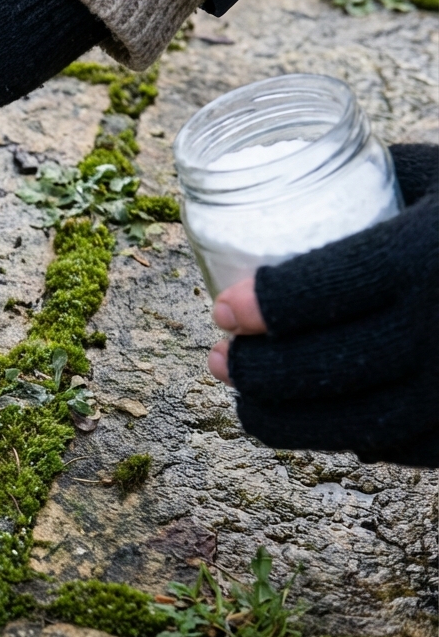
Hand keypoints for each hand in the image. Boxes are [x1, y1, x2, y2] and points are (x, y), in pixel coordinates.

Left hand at [211, 143, 438, 465]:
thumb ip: (369, 186)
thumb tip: (280, 209)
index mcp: (433, 254)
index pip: (320, 291)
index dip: (260, 308)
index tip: (220, 310)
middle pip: (327, 369)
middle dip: (259, 371)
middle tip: (219, 358)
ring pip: (362, 426)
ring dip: (287, 419)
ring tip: (246, 397)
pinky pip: (410, 450)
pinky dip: (353, 439)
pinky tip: (317, 418)